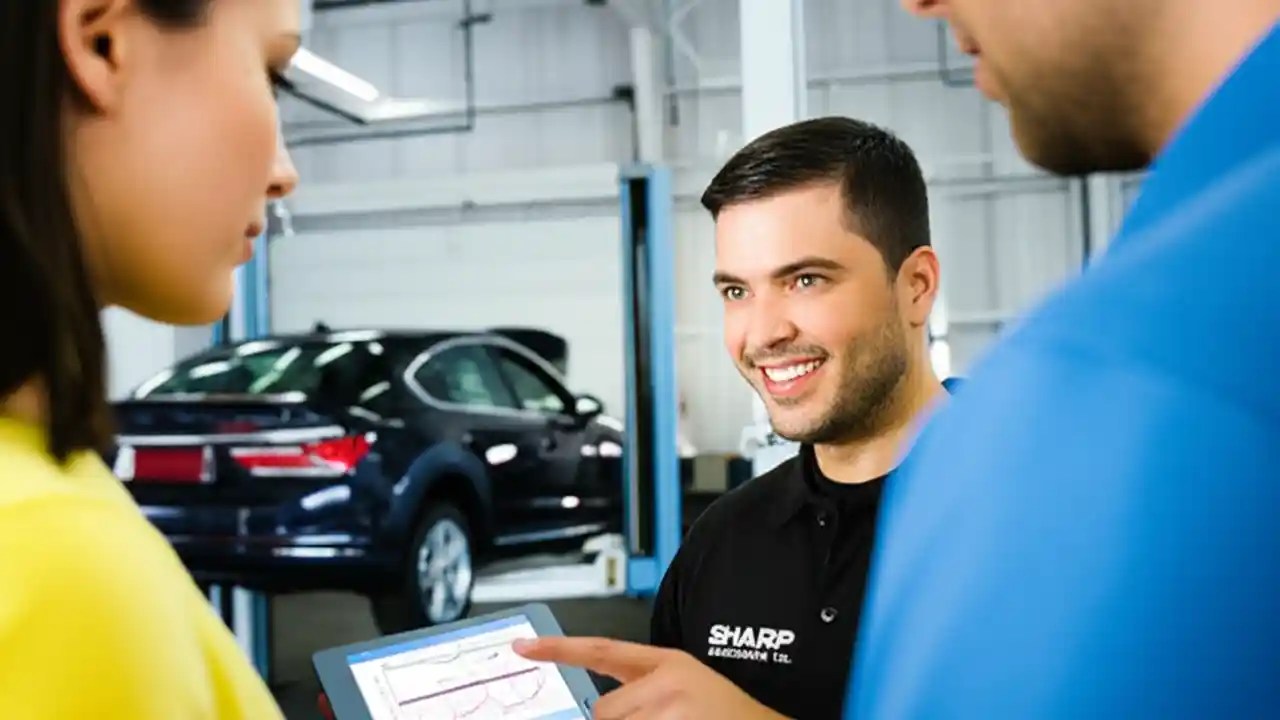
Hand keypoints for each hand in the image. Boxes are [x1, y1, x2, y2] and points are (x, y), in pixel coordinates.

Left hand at [513, 636, 789, 719]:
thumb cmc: (726, 716)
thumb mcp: (687, 687)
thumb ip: (643, 691)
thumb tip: (600, 710)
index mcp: (670, 663)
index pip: (603, 651)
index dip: (559, 650)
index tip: (523, 646)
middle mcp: (668, 684)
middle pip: (603, 712)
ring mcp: (671, 713)